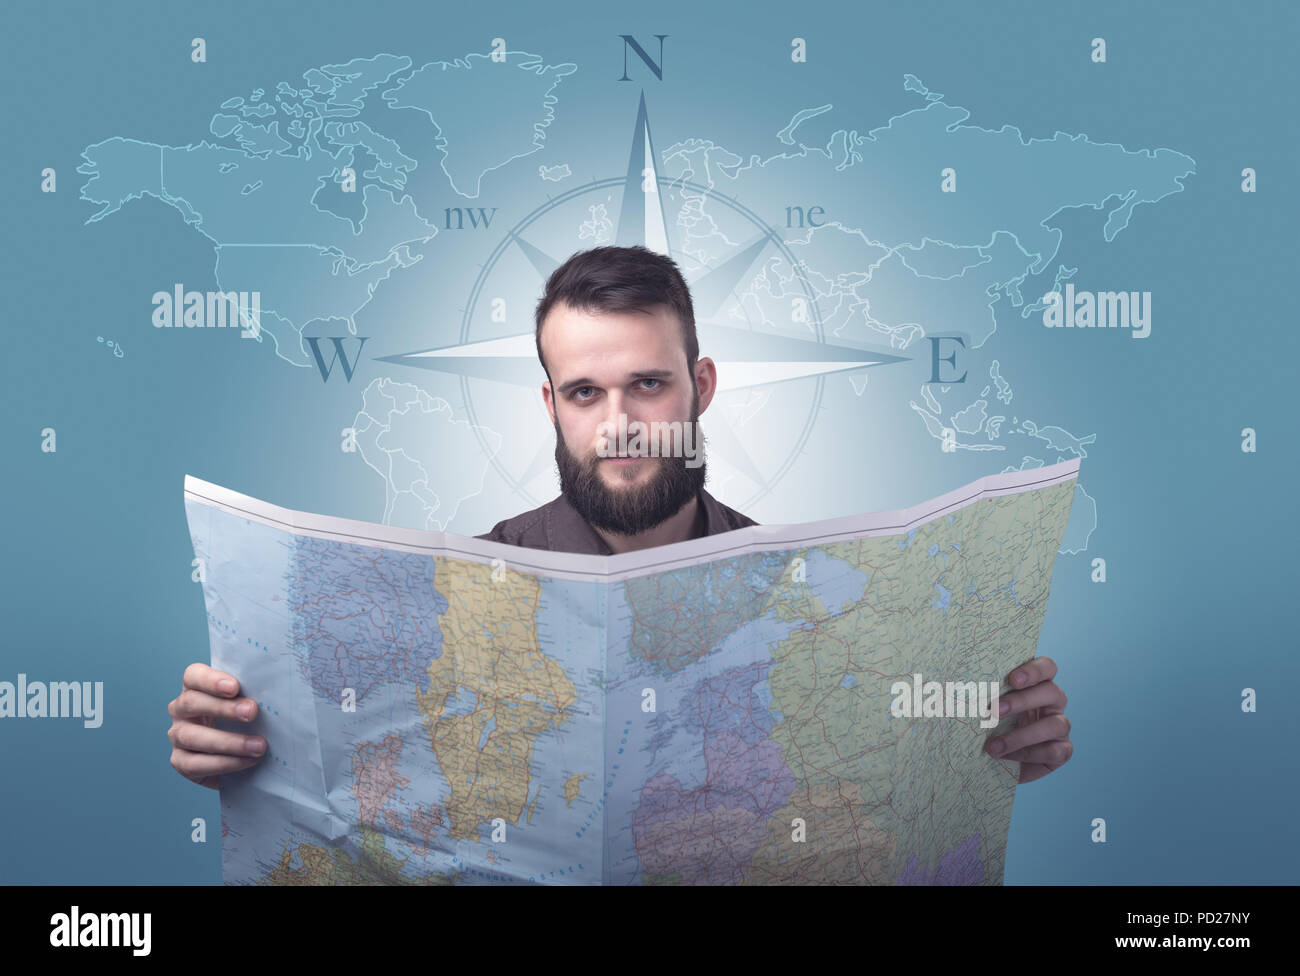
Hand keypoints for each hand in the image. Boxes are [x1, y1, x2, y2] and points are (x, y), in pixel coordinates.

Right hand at [167, 663, 265, 788]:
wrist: (240, 758)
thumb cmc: (245, 721)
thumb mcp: (248, 705)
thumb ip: (253, 695)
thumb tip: (278, 692)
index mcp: (195, 688)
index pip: (194, 676)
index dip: (211, 680)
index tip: (235, 687)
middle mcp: (181, 710)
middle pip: (192, 703)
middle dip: (223, 708)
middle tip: (252, 712)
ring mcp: (177, 736)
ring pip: (191, 736)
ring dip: (228, 742)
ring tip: (259, 746)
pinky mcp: (180, 762)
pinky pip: (195, 764)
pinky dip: (224, 763)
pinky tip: (247, 761)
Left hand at [985, 656, 1071, 783]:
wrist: (993, 761)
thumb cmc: (986, 725)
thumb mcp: (981, 707)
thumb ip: (977, 692)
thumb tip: (943, 682)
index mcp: (1036, 684)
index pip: (1047, 667)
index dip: (1034, 670)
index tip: (1012, 679)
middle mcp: (1052, 702)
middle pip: (1052, 692)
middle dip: (1022, 701)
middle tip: (994, 710)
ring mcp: (1059, 726)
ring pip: (1056, 724)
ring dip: (1023, 735)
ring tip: (993, 746)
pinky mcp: (1062, 750)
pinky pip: (1056, 750)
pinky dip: (1030, 754)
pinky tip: (1007, 756)